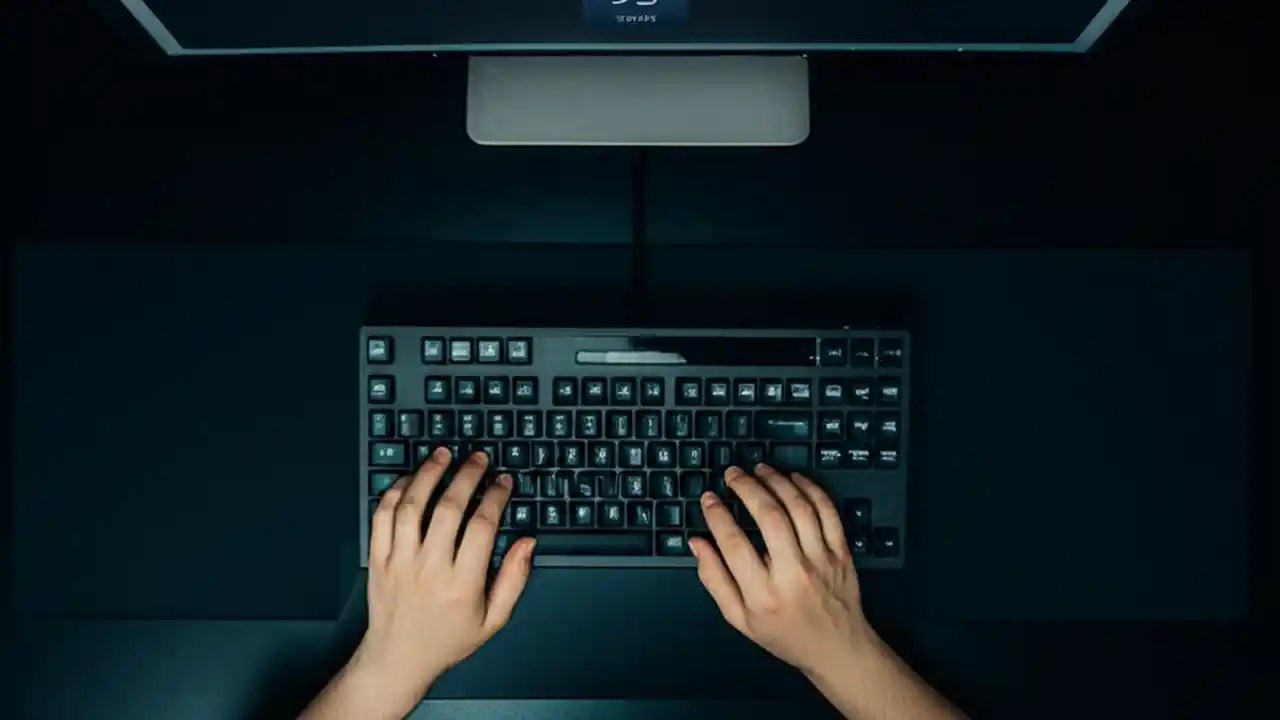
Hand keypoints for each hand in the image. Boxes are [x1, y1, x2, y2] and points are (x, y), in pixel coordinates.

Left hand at [348, 449, 535, 715]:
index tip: (503, 481)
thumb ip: (514, 579)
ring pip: (412, 506)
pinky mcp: (378, 559)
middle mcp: (429, 569)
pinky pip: (382, 516)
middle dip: (467, 476)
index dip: (496, 497)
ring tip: (443, 455)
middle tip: (478, 458)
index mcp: (462, 584)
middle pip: (448, 508)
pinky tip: (411, 478)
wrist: (398, 658)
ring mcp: (400, 562)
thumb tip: (527, 541)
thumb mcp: (493, 619)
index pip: (482, 527)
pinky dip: (395, 492)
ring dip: (429, 474)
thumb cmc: (448, 639)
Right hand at [688, 464, 870, 678]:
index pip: (734, 543)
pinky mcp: (841, 553)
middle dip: (747, 488)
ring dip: (777, 482)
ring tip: (760, 470)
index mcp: (764, 594)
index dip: (717, 515)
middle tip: (733, 474)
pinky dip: (810, 490)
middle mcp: (793, 574)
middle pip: (770, 517)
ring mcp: (821, 561)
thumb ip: (715, 580)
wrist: (837, 649)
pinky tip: (794, 479)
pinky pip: (827, 512)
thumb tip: (697, 543)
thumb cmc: (785, 634)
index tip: (709, 499)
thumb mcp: (740, 619)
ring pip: (799, 508)